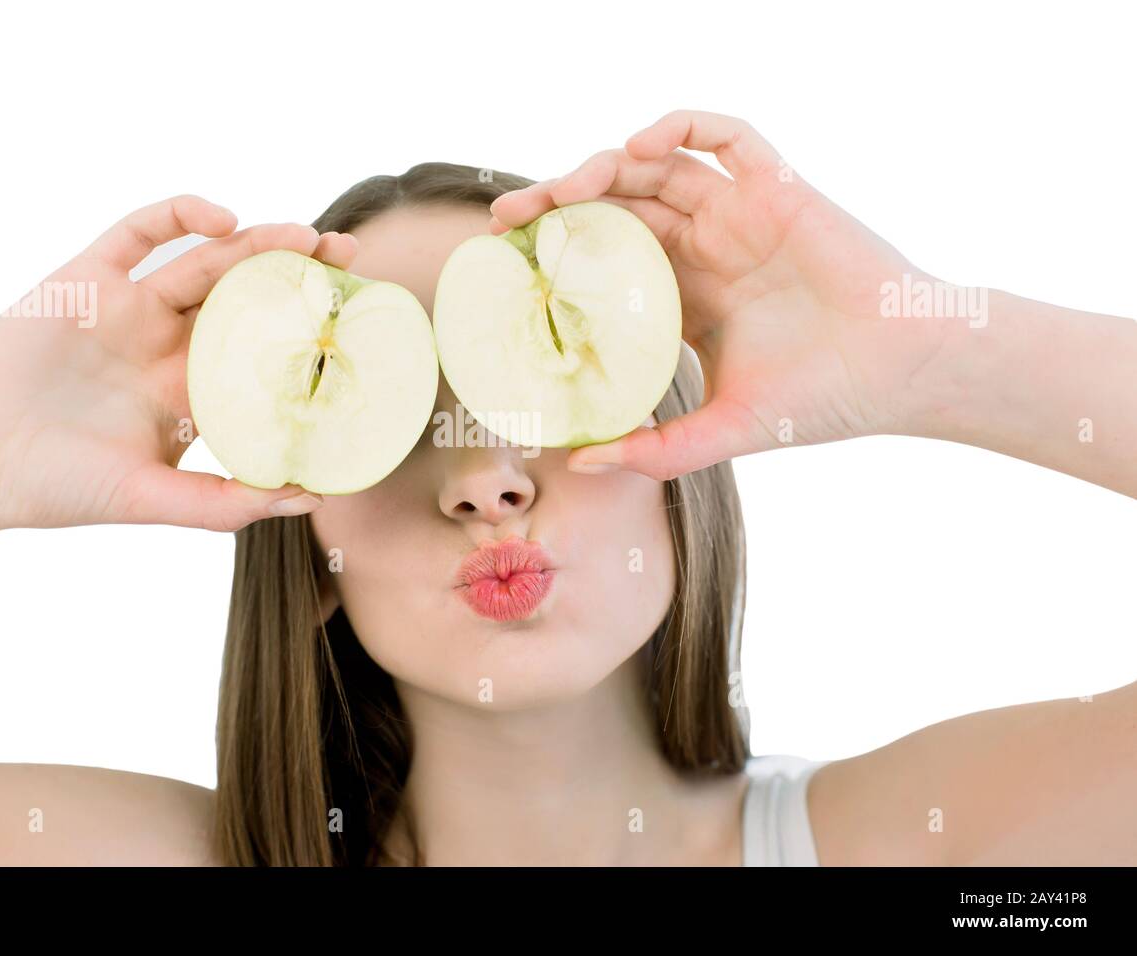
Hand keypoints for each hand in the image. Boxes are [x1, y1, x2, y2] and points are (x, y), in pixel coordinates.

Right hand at [0, 195, 355, 532]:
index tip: (356, 327)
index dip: (308, 336)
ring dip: (256, 242)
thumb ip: (229, 501)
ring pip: (205, 261)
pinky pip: (141, 231)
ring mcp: (129, 307)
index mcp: (189, 390)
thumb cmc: (59, 487)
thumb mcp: (156, 500)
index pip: (263, 352)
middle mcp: (166, 343)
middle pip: (246, 295)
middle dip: (298, 275)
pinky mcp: (87, 277)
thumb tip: (311, 498)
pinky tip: (223, 220)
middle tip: (350, 259)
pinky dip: (180, 214)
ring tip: (306, 236)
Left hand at [489, 109, 955, 478]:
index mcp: (686, 298)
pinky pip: (727, 136)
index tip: (510, 265)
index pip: (605, 261)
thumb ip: (655, 449)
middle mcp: (706, 248)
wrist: (903, 373)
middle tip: (509, 220)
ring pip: (659, 166)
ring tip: (561, 189)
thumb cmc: (823, 401)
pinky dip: (683, 126)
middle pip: (618, 205)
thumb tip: (579, 459)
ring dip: (604, 164)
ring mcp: (740, 214)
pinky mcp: (779, 187)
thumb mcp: (723, 431)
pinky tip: (642, 147)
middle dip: (558, 204)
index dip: (556, 255)